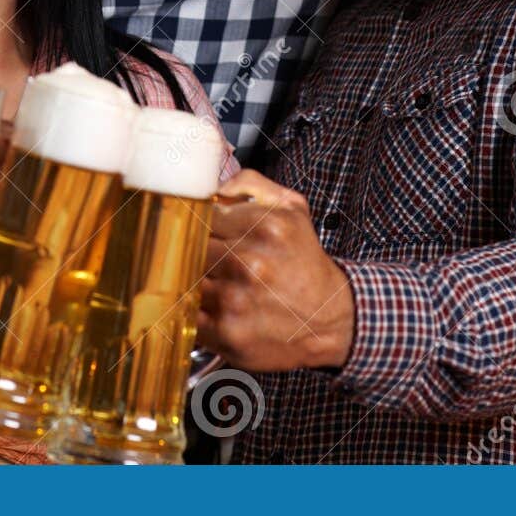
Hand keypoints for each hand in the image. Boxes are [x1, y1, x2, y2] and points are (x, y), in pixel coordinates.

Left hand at [197, 169, 354, 372]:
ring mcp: (236, 300)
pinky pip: (187, 311)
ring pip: (185, 277)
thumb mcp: (292, 208)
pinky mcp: (227, 332)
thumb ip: (250, 184)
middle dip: (194, 250)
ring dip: (192, 278)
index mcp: (266, 227)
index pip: (203, 214)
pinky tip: (210, 304)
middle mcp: (251, 263)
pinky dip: (192, 307)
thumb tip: (212, 183)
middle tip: (209, 256)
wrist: (329, 319)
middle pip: (190, 246)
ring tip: (215, 281)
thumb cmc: (304, 263)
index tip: (202, 229)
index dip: (200, 222)